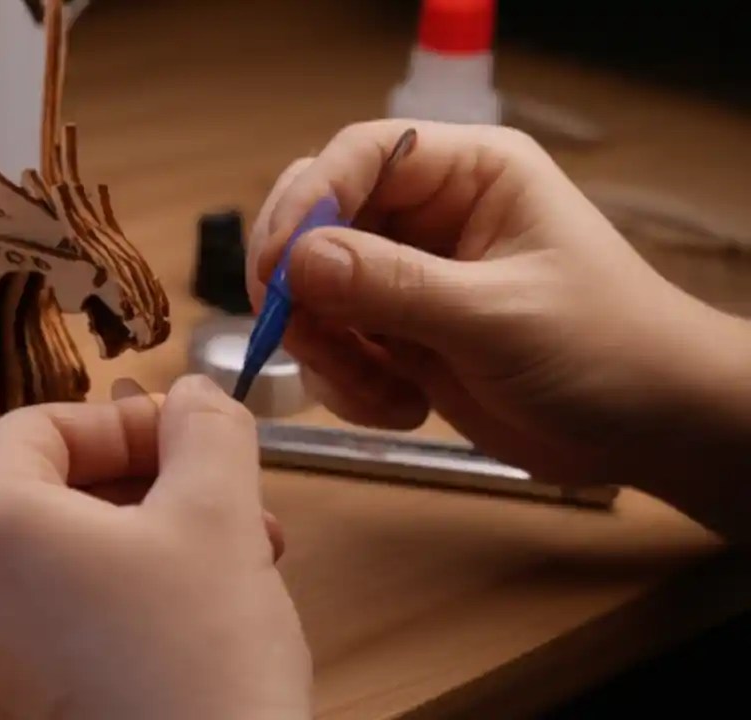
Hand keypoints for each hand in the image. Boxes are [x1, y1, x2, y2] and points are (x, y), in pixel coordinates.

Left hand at [0, 376, 311, 719]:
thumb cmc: (201, 653)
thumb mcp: (218, 511)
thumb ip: (205, 427)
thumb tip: (194, 395)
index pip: (36, 427)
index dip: (121, 419)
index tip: (193, 436)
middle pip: (46, 490)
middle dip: (149, 480)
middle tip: (229, 492)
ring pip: (62, 554)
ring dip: (151, 534)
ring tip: (243, 551)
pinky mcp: (9, 703)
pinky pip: (57, 615)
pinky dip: (122, 591)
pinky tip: (204, 605)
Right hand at [247, 120, 750, 536]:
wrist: (650, 430)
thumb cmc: (602, 350)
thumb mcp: (496, 315)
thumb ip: (392, 286)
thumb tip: (294, 263)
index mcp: (468, 174)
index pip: (360, 156)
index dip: (308, 203)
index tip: (276, 268)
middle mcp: (429, 214)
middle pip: (320, 219)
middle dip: (302, 284)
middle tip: (298, 336)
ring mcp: (409, 276)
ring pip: (315, 291)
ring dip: (329, 349)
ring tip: (384, 393)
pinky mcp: (399, 333)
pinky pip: (334, 344)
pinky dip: (349, 383)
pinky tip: (402, 407)